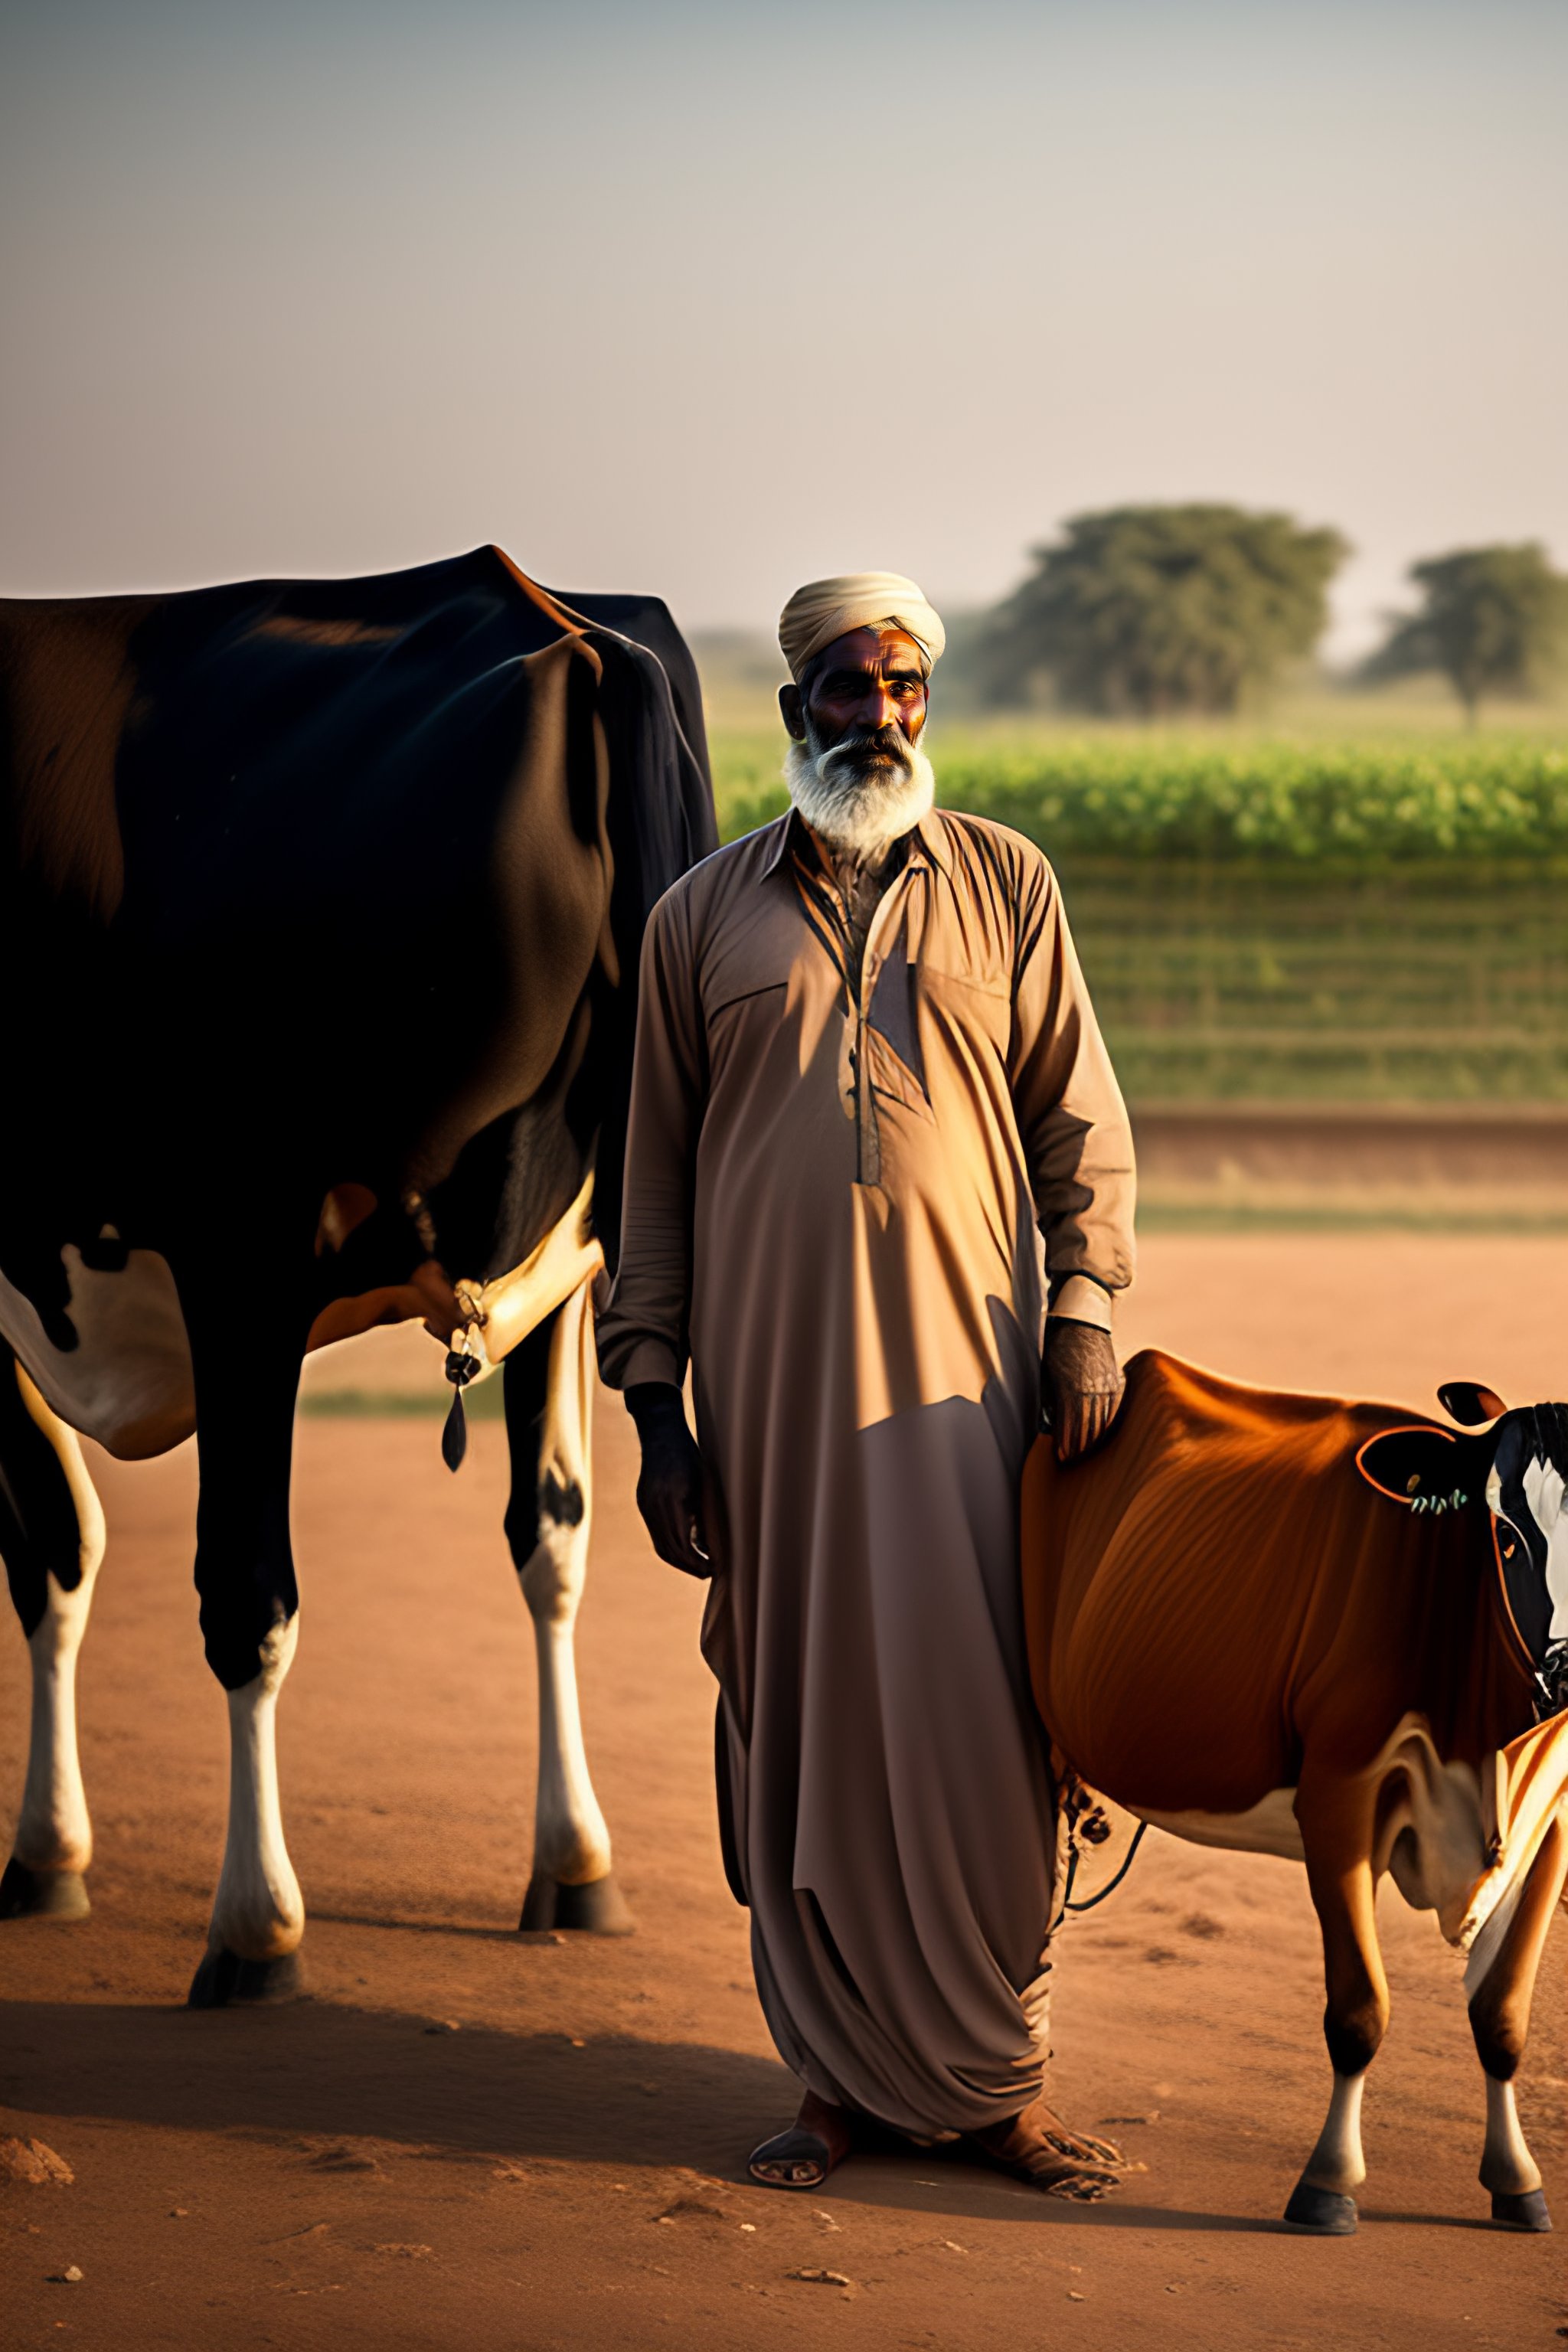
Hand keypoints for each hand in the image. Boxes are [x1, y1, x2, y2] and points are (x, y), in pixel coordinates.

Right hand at [626, 1382, 710, 1576]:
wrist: (661, 1433)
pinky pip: (656, 1534)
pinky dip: (670, 1547)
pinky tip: (685, 1551)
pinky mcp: (643, 1504)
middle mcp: (654, 1505)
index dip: (697, 1561)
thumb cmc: (690, 1455)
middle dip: (689, 1566)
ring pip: (660, 1545)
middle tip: (708, 1573)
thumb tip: (709, 1547)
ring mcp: (645, 1505)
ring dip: (679, 1560)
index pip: (682, 1543)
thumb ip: (704, 1515)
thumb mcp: (703, 1483)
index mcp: (672, 1499)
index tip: (713, 1568)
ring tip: (698, 1567)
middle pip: (669, 1549)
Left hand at [1042, 1319, 1124, 1462]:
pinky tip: (1102, 1436)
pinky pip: (1113, 1410)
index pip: (1068, 1425)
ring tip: (1087, 1454)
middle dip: (1079, 1447)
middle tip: (1073, 1461)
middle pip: (1087, 1428)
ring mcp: (1105, 1386)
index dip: (1065, 1444)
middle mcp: (1089, 1389)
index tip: (1061, 1457)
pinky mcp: (1115, 1382)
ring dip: (1094, 1440)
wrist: (1083, 1322)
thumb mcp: (1046, 1372)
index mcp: (1069, 1387)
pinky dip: (1107, 1425)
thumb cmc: (1058, 1347)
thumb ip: (1049, 1399)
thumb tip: (1049, 1425)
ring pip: (1102, 1421)